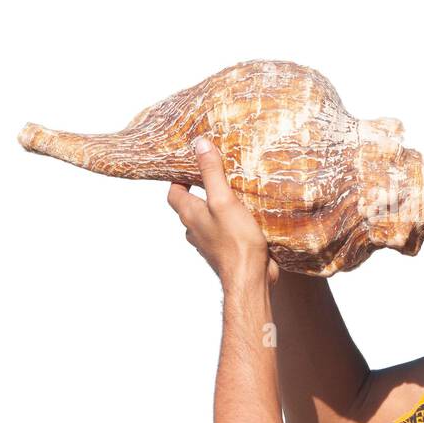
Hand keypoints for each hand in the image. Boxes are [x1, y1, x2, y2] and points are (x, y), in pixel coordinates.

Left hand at [167, 136, 270, 288]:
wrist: (250, 278)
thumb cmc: (235, 241)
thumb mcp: (223, 200)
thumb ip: (211, 173)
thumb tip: (200, 144)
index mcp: (189, 215)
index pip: (173, 192)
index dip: (178, 177)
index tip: (189, 164)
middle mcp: (195, 229)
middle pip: (189, 205)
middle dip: (199, 189)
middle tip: (213, 174)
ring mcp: (210, 242)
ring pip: (206, 220)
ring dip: (215, 207)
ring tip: (232, 192)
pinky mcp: (226, 251)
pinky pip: (223, 231)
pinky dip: (229, 221)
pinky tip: (246, 216)